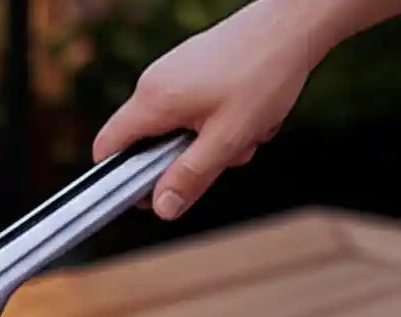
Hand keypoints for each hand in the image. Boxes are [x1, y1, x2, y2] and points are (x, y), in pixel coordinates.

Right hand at [91, 0, 326, 220]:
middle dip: (185, 160)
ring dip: (210, 141)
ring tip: (246, 129)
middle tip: (225, 155)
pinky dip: (218, 120)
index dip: (119, 178)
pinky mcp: (190, 67)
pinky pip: (192, 108)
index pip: (107, 148)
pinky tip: (248, 112)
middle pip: (148, 142)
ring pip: (177, 127)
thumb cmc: (264, 74)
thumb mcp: (228, 138)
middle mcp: (153, 83)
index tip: (150, 194)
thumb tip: (161, 208)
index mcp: (153, 101)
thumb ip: (190, 176)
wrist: (293, 24)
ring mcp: (171, 72)